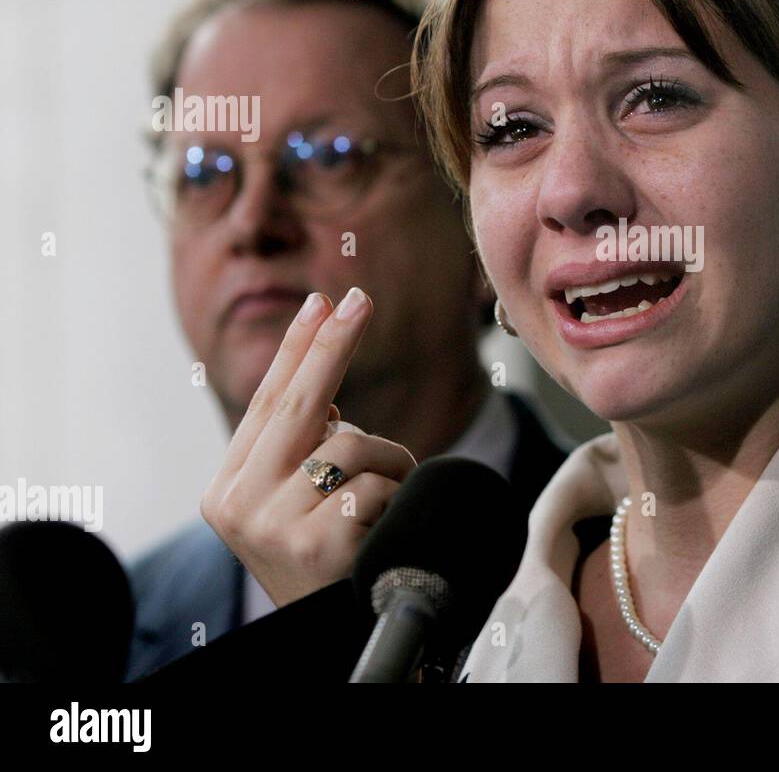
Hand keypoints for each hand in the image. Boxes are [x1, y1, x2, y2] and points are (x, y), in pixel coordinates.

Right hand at [200, 287, 416, 606]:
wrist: (332, 637)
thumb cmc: (324, 564)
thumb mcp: (295, 506)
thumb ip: (301, 453)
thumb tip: (328, 393)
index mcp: (228, 487)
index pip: (269, 402)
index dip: (300, 348)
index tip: (324, 300)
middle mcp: (238, 503)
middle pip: (299, 402)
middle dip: (334, 344)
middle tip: (360, 298)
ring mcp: (272, 525)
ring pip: (353, 444)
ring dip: (388, 465)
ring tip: (380, 506)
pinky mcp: (313, 544)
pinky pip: (376, 485)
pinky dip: (394, 499)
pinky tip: (380, 532)